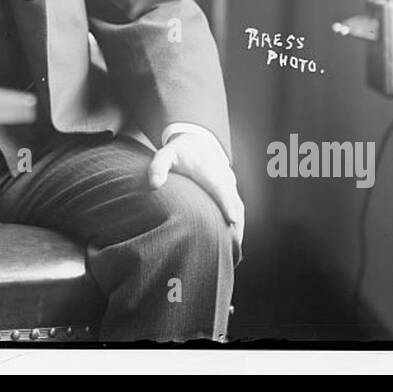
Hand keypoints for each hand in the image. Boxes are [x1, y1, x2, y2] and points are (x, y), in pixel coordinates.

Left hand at [148, 131, 244, 266]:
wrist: (198, 141)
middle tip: (234, 246)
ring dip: (238, 227)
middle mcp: (223, 178)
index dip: (227, 204)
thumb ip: (158, 167)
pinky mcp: (230, 191)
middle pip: (234, 202)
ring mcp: (229, 185)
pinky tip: (234, 241)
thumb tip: (154, 184)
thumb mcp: (165, 154)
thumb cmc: (179, 152)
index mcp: (209, 171)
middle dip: (236, 223)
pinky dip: (238, 223)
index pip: (220, 188)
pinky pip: (237, 208)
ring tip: (235, 251)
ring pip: (238, 207)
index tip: (232, 219)